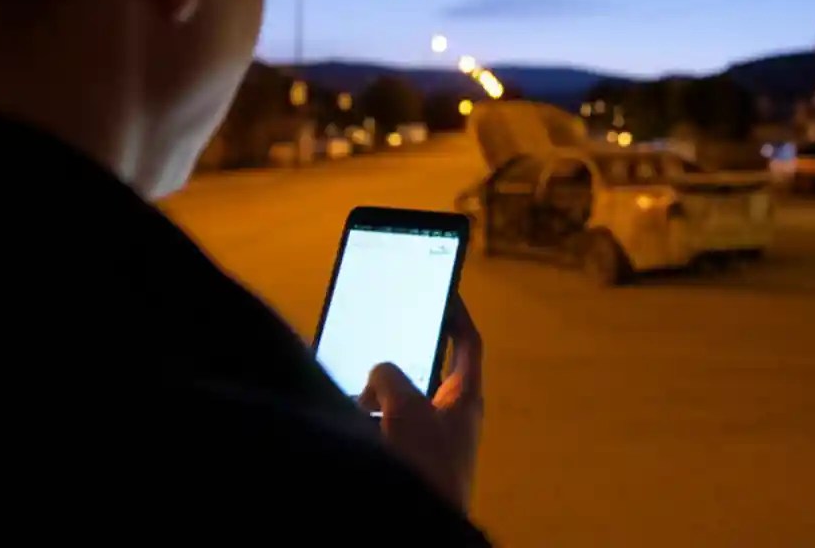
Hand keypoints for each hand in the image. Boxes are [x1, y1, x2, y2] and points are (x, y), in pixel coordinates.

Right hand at [359, 296, 482, 508]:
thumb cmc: (424, 467)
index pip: (468, 343)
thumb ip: (388, 376)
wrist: (417, 525)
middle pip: (426, 371)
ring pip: (400, 403)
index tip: (446, 289)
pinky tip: (345, 422)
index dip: (458, 313)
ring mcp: (430, 442)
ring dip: (375, 396)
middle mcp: (451, 418)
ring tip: (351, 392)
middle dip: (398, 359)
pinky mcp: (407, 463)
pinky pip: (385, 431)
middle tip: (377, 339)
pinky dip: (367, 423)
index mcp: (466, 398)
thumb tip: (374, 383)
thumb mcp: (404, 406)